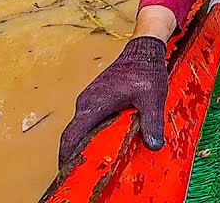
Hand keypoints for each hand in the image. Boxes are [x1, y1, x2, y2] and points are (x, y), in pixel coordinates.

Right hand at [57, 35, 168, 166]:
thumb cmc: (146, 70)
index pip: (72, 134)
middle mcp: (86, 102)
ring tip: (93, 161)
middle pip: (74, 133)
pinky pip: (88, 119)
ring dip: (83, 143)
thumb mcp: (153, 98)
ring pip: (81, 126)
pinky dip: (90, 133)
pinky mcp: (95, 97)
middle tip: (83, 171)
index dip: (66, 154)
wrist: (143, 48)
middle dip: (75, 153)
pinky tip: (103, 142)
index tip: (66, 170)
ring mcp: (89, 98)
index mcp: (95, 104)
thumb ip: (152, 122)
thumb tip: (153, 145)